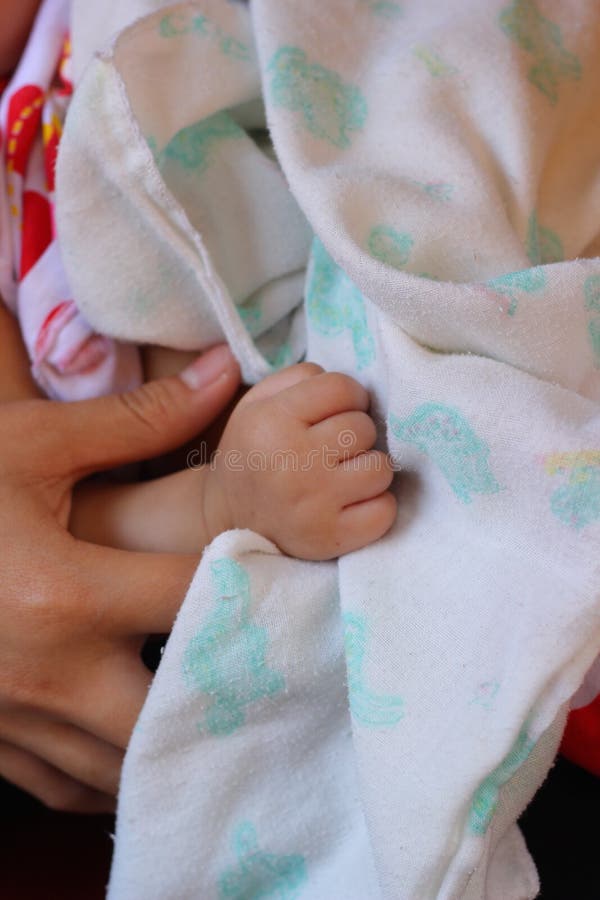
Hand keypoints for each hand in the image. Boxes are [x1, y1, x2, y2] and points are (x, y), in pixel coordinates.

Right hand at [0, 303, 239, 811]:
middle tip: (260, 651)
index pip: (198, 600)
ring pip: (133, 763)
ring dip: (179, 732)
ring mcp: (16, 721)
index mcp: (66, 594)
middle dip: (225, 683)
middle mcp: (48, 673)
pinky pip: (74, 788)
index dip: (252, 585)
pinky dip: (117, 767)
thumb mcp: (33, 446)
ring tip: (211, 694)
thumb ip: (138, 420)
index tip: (281, 571)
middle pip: (179, 710)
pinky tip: (137, 732)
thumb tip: (225, 372)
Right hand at [207, 363, 396, 558]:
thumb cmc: (255, 450)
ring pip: (381, 468)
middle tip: (335, 448)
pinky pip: (384, 511)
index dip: (349, 396)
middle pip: (364, 427)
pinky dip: (377, 505)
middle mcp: (293, 462)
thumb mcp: (258, 401)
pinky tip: (353, 502)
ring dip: (369, 468)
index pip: (342, 388)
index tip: (339, 412)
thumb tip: (352, 385)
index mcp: (272, 421)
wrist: (228, 514)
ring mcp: (314, 504)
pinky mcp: (329, 538)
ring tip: (345, 474)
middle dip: (356, 433)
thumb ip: (302, 377)